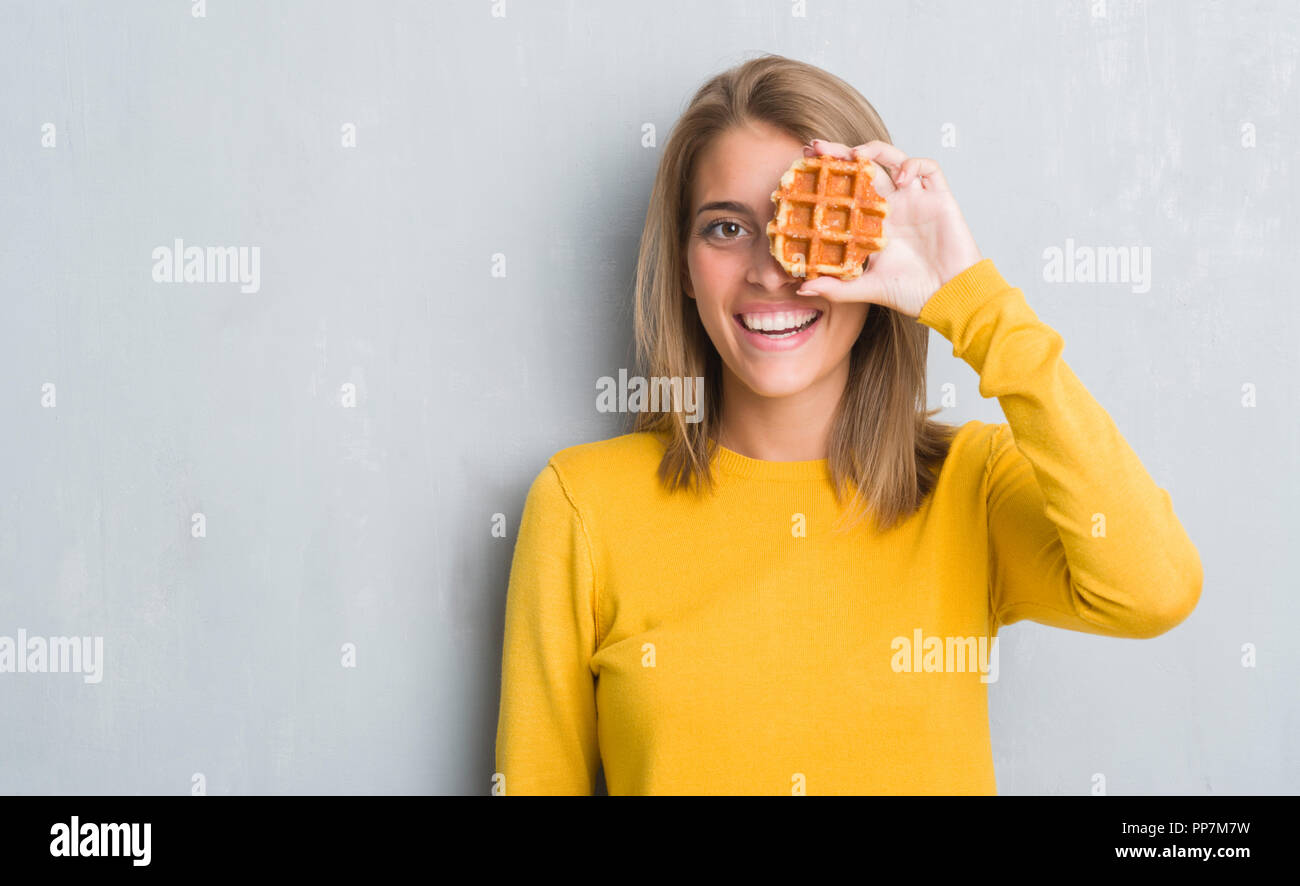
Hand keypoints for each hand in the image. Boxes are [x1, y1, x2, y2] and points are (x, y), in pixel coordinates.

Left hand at [791, 139, 983, 318]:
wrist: (949, 297)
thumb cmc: (911, 294)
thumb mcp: (867, 289)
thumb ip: (836, 288)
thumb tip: (802, 288)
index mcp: (873, 224)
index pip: (845, 192)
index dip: (826, 178)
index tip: (802, 170)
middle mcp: (891, 207)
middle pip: (863, 169)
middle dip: (839, 153)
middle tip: (816, 147)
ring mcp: (914, 200)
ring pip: (893, 159)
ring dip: (874, 150)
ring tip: (857, 154)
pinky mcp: (938, 198)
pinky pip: (928, 168)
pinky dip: (914, 165)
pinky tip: (901, 177)